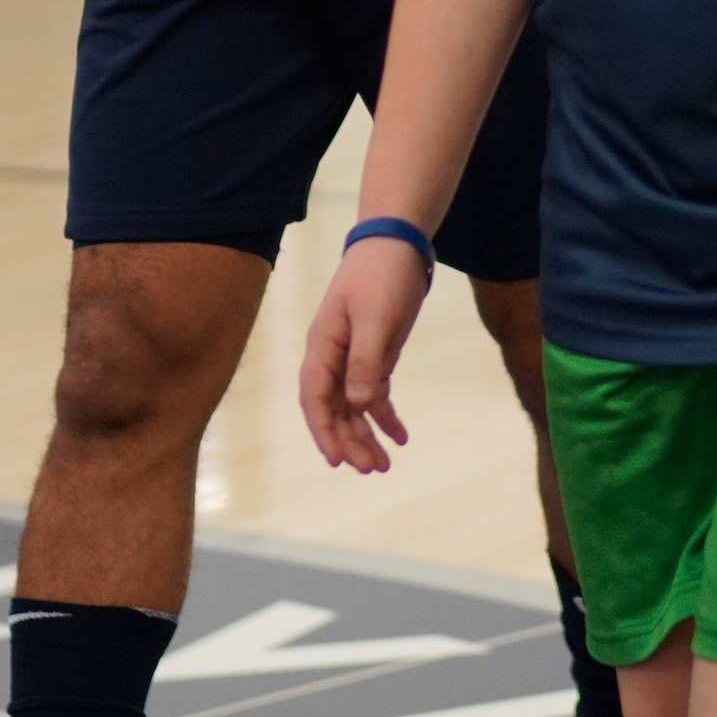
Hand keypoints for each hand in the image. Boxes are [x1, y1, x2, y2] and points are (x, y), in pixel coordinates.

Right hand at [297, 234, 435, 474]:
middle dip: (350, 441)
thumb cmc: (380, 276)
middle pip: (335, 409)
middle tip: (371, 470)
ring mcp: (353, 358)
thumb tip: (358, 403)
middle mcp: (333, 357)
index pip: (315, 398)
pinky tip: (401, 438)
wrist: (397, 246)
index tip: (338, 460)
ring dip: (366, 436)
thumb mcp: (375, 318)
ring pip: (354, 408)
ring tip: (384, 465)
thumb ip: (365, 360)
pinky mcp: (375, 356)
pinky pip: (375, 395)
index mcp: (323, 346)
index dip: (324, 430)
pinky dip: (385, 417)